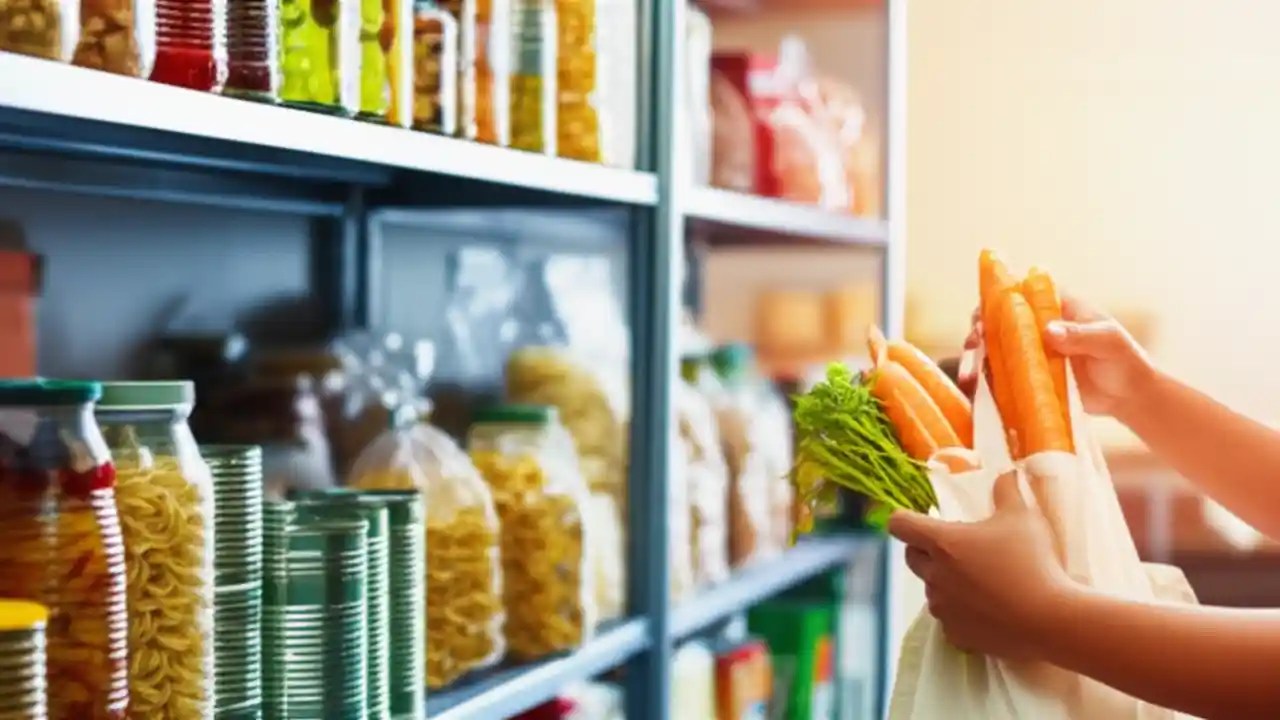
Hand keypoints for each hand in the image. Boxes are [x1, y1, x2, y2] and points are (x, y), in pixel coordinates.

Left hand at [887, 472, 1076, 659]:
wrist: (1051, 619)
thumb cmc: (1033, 562)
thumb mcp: (1023, 516)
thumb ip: (1007, 490)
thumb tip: (1005, 473)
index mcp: (942, 543)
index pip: (900, 525)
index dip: (904, 518)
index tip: (917, 518)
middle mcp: (934, 575)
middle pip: (912, 557)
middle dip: (925, 549)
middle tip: (956, 546)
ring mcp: (943, 607)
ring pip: (931, 588)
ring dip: (944, 580)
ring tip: (978, 578)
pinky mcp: (955, 634)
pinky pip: (948, 617)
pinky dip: (960, 610)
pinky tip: (986, 606)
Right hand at [956, 295, 1154, 417]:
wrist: (1129, 397)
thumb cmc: (1125, 360)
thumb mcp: (1109, 342)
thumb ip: (1080, 334)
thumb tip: (1048, 331)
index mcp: (1053, 306)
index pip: (1017, 294)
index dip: (993, 301)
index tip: (983, 318)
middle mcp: (1034, 326)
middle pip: (995, 321)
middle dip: (977, 332)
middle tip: (973, 348)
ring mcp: (1028, 353)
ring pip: (991, 350)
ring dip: (975, 360)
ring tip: (969, 378)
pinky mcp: (1026, 378)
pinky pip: (1000, 377)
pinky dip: (986, 382)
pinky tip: (976, 392)